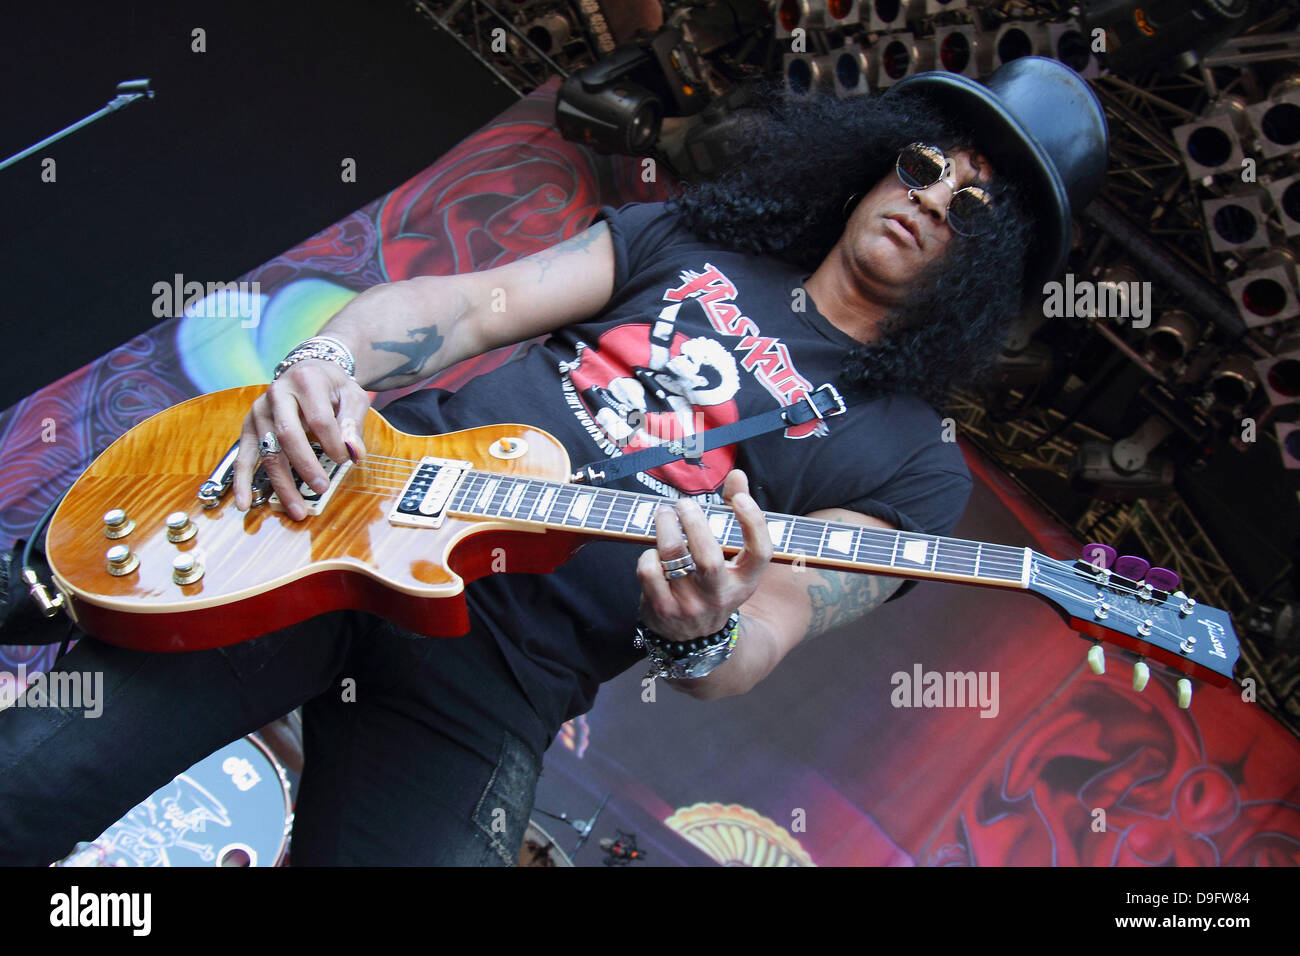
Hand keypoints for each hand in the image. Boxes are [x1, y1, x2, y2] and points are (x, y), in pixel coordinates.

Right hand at [232, 360, 371, 519]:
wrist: (308, 370)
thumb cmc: (333, 388)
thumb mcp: (353, 397)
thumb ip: (353, 423)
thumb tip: (353, 452)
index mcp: (305, 382)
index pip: (319, 418)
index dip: (332, 442)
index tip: (345, 459)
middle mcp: (277, 394)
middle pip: (288, 435)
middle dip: (305, 465)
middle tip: (322, 487)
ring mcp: (259, 411)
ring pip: (267, 451)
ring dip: (282, 483)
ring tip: (297, 510)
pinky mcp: (249, 427)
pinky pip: (244, 456)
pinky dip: (242, 482)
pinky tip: (244, 504)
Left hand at [636, 469, 772, 641]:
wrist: (694, 640)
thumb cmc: (713, 583)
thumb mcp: (731, 559)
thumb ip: (736, 515)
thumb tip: (738, 474)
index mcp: (744, 582)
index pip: (760, 553)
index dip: (753, 523)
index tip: (739, 500)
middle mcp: (720, 596)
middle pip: (708, 556)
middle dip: (693, 521)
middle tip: (683, 504)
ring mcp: (690, 605)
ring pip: (672, 556)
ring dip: (665, 526)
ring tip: (664, 514)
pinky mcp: (662, 610)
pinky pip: (649, 570)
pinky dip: (649, 554)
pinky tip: (654, 551)